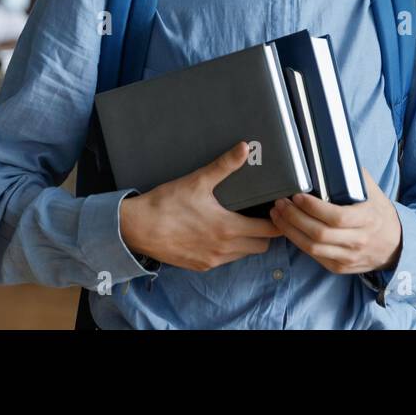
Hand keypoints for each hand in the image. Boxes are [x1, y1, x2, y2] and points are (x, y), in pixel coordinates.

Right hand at [119, 141, 281, 272]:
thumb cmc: (167, 204)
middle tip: (261, 214)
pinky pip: (225, 260)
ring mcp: (212, 260)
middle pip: (261, 246)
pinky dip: (230, 249)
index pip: (269, 231)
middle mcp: (224, 249)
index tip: (276, 208)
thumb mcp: (198, 181)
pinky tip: (220, 233)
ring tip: (242, 222)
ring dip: (248, 241)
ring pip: (244, 254)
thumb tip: (244, 148)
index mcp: (228, 228)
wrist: (138, 229)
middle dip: (266, 232)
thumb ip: (224, 166)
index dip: (277, 220)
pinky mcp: (200, 265)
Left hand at [269, 167, 401, 275]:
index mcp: (367, 219)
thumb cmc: (379, 214)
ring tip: (277, 214)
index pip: (337, 217)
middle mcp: (358, 241)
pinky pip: (314, 256)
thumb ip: (355, 175)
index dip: (314, 208)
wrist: (396, 245)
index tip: (298, 196)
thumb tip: (334, 154)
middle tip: (280, 203)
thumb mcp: (374, 192)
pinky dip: (297, 242)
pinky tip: (287, 228)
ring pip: (313, 248)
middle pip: (319, 233)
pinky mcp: (340, 267)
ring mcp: (348, 257)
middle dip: (294, 217)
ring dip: (290, 230)